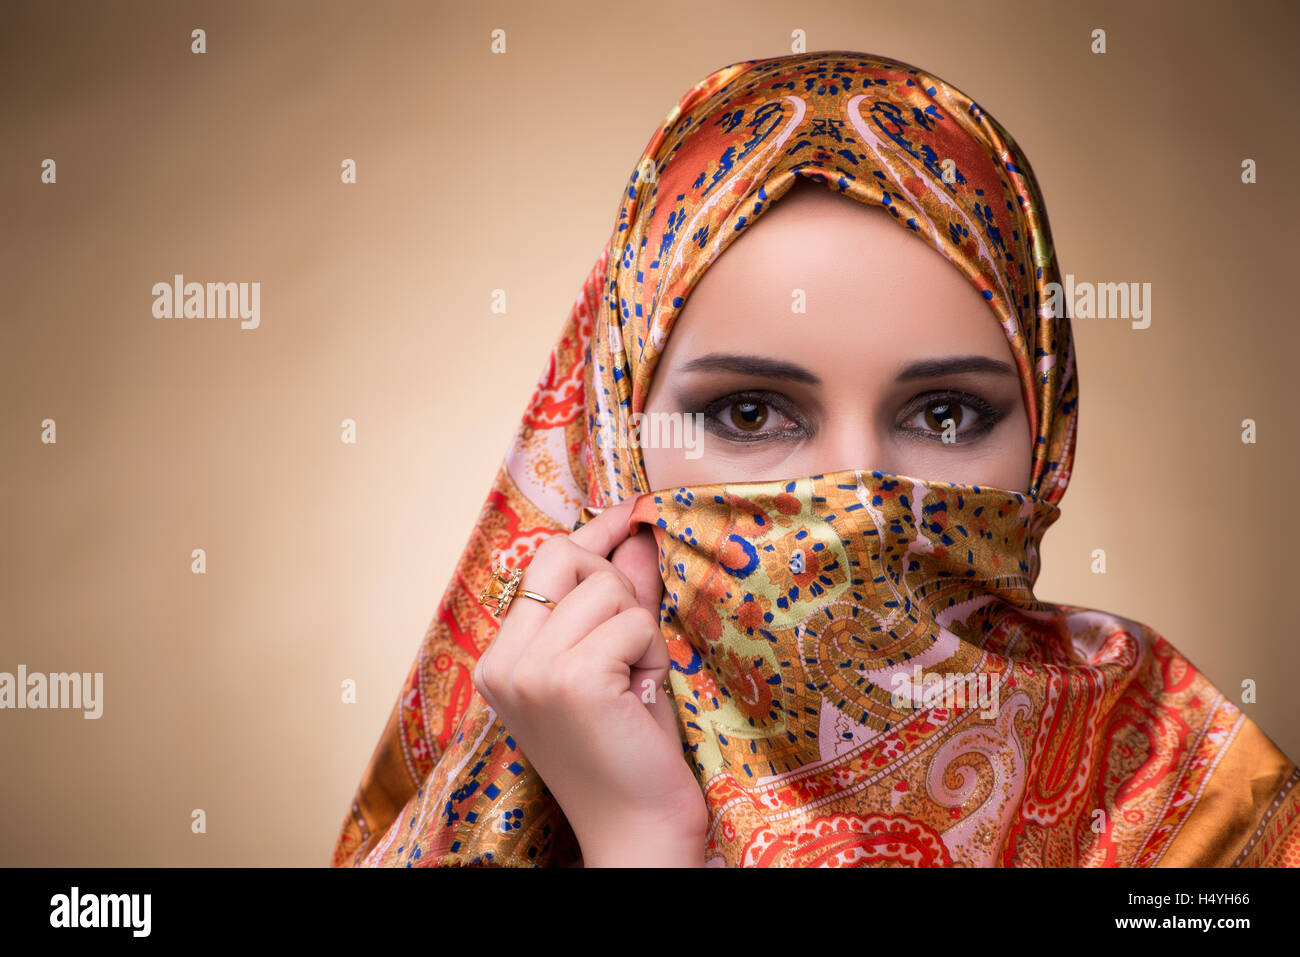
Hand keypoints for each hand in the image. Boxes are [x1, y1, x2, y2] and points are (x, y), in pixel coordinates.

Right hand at [472, 498, 708, 865]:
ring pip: (608, 591)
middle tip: (632, 652)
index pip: (546, 563)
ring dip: (641, 632)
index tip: (631, 511)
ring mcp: (531, 670)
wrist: (637, 830)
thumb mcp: (617, 660)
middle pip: (569, 560)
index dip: (594, 534)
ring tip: (635, 685)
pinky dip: (652, 655)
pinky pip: (634, 622)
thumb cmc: (628, 751)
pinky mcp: (569, 679)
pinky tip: (641, 698)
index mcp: (501, 659)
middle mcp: (502, 661)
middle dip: (618, 589)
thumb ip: (618, 596)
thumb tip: (635, 533)